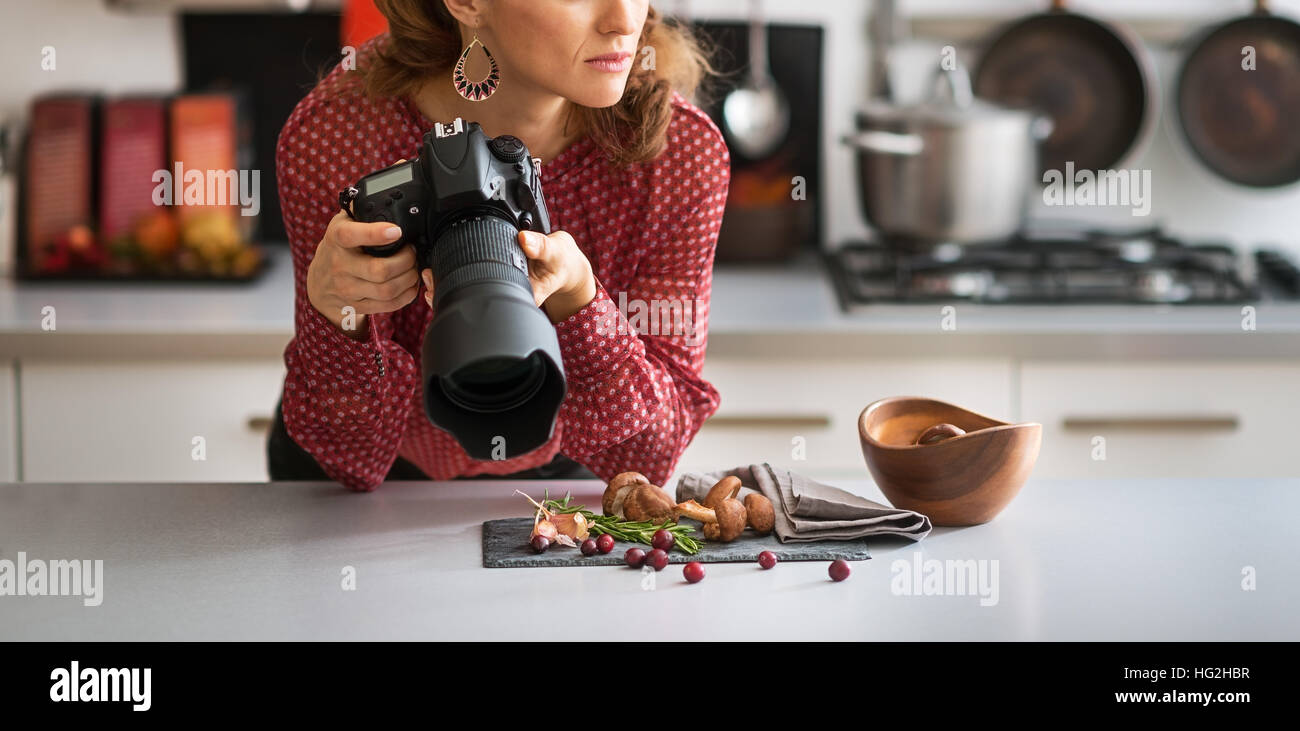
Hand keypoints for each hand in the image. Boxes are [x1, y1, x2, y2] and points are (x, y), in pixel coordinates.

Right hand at [306, 209, 419, 339]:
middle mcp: (339, 264)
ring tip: (413, 268)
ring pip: (387, 289)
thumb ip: (361, 210)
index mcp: (337, 238)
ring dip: (409, 279)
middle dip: (406, 260)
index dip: (375, 234)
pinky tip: (410, 284)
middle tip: (412, 252)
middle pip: (380, 270)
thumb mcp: (343, 224)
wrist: (321, 283)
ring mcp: (347, 288)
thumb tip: (384, 193)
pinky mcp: (357, 305)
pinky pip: (388, 304)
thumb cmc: (339, 247)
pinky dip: (406, 295)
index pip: (351, 235)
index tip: (396, 231)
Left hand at [420, 230, 594, 322]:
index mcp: (523, 296)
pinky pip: (474, 283)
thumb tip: (525, 239)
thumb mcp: (555, 252)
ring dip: (448, 286)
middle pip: (474, 302)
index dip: (465, 300)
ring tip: (428, 276)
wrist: (564, 265)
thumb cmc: (559, 262)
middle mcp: (508, 296)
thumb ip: (541, 246)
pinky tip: (441, 271)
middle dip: (448, 293)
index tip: (443, 290)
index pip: (490, 303)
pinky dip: (456, 277)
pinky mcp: (497, 280)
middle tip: (428, 281)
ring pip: (470, 295)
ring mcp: (500, 289)